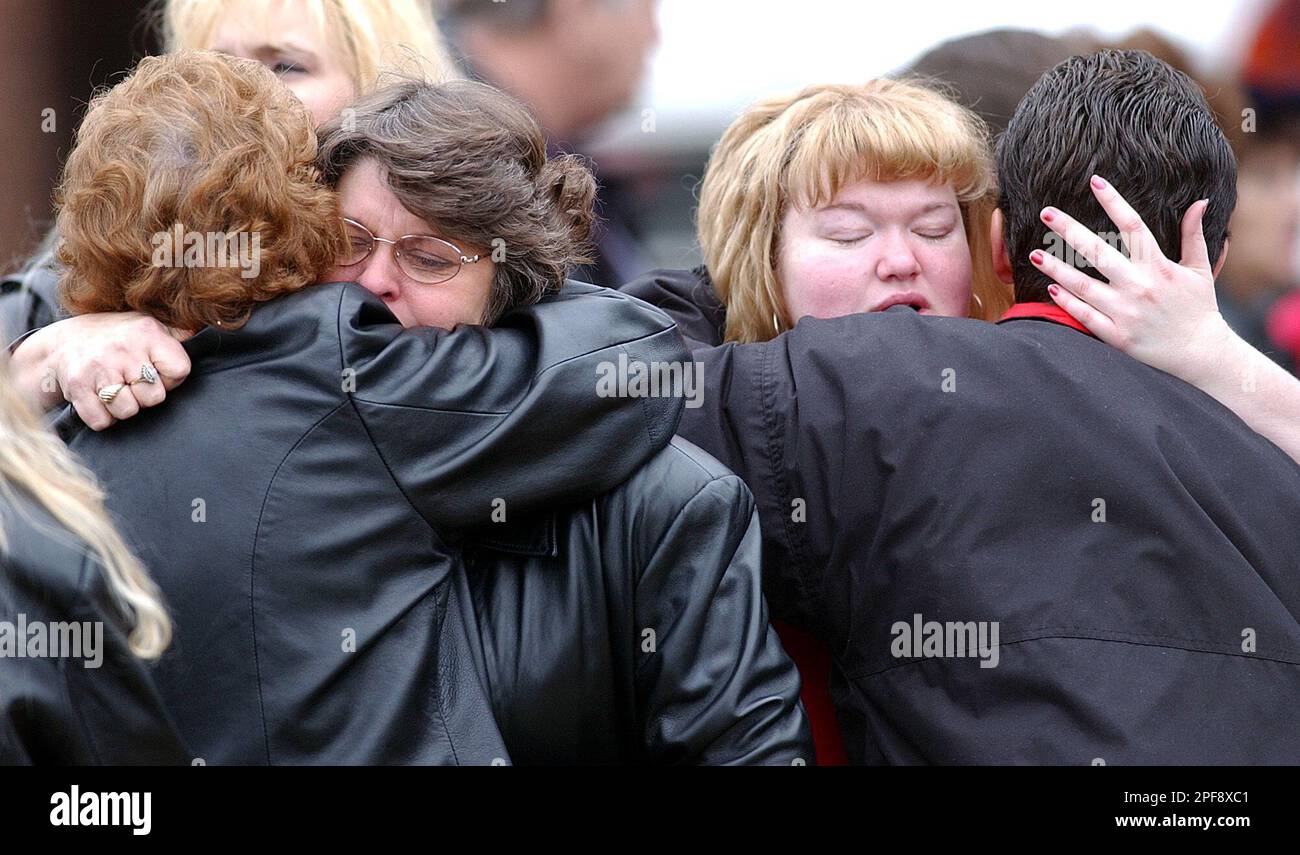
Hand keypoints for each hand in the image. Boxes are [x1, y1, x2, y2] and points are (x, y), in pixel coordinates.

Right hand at [21, 312, 191, 429]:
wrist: (64, 341)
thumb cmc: (118, 337)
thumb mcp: (149, 325)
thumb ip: (178, 334)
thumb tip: (202, 332)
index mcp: (147, 333)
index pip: (180, 370)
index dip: (172, 379)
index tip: (158, 373)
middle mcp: (123, 349)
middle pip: (154, 397)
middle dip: (146, 395)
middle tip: (133, 383)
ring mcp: (98, 368)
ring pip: (128, 411)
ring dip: (124, 407)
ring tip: (117, 389)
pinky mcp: (77, 387)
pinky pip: (101, 421)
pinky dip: (103, 417)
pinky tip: (100, 398)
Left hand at [1030, 175, 1234, 385]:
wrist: (1200, 354)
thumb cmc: (1198, 309)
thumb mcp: (1200, 269)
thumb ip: (1193, 235)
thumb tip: (1199, 202)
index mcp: (1158, 266)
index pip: (1132, 226)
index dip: (1113, 201)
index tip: (1095, 181)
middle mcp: (1139, 286)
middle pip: (1098, 251)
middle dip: (1070, 230)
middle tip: (1046, 212)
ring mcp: (1125, 312)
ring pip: (1083, 285)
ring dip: (1057, 268)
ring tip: (1036, 254)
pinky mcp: (1115, 336)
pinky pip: (1084, 316)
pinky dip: (1067, 302)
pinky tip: (1051, 288)